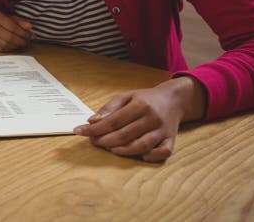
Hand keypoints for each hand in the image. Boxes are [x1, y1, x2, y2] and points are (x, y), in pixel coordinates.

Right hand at [0, 8, 32, 51]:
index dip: (23, 33)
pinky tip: (13, 46)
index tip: (31, 36)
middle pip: (8, 37)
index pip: (12, 27)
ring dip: (16, 46)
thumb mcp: (8, 15)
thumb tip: (30, 27)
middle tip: (27, 42)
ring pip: (4, 45)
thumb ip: (19, 21)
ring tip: (22, 44)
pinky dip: (8, 48)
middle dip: (21, 41)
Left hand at [72, 77, 205, 162]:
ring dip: (122, 150)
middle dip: (105, 140)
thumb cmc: (145, 99)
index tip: (80, 131)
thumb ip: (109, 108)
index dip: (95, 128)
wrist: (174, 99)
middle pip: (125, 135)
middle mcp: (152, 118)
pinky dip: (150, 156)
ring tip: (109, 148)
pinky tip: (137, 155)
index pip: (113, 120)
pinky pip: (162, 152)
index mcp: (140, 105)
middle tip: (93, 142)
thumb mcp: (126, 96)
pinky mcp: (172, 140)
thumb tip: (92, 121)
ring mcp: (163, 130)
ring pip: (141, 145)